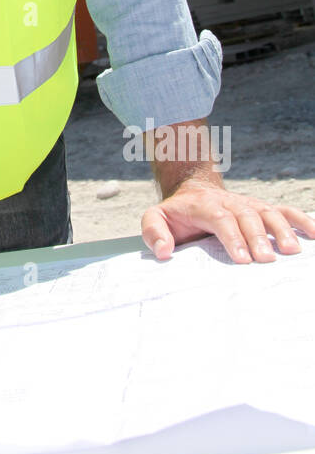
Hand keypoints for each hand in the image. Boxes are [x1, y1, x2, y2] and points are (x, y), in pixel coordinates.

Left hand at [141, 177, 314, 262]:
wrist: (193, 191)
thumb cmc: (176, 213)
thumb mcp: (155, 217)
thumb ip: (154, 232)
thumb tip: (163, 252)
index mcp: (205, 206)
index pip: (221, 219)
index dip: (232, 237)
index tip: (242, 260)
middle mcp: (231, 203)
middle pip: (247, 217)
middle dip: (258, 238)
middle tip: (267, 261)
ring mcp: (249, 205)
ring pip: (269, 213)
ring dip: (282, 230)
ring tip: (292, 252)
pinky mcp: (261, 209)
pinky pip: (284, 212)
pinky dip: (300, 220)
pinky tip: (314, 235)